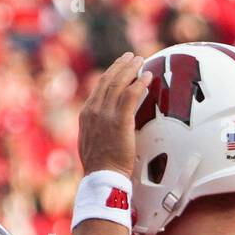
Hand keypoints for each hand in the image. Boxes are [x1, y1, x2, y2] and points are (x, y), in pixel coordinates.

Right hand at [78, 52, 151, 177]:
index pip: (99, 88)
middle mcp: (94, 110)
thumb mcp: (93, 144)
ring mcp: (105, 114)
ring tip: (140, 60)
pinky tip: (148, 76)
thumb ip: (99, 130)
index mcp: (86, 115)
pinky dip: (140, 83)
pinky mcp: (119, 120)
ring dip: (131, 69)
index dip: (110, 74)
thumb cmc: (101, 167)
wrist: (101, 177)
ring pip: (119, 84)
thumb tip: (107, 127)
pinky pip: (131, 95)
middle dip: (120, 66)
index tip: (119, 67)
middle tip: (131, 57)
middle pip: (108, 80)